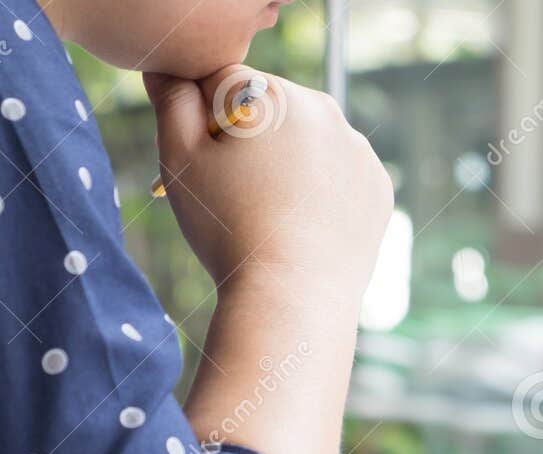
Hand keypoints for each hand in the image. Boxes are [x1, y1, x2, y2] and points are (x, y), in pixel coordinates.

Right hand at [143, 68, 393, 296]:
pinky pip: (339, 176)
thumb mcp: (179, 160)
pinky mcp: (377, 186)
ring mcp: (357, 148)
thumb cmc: (227, 229)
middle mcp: (323, 107)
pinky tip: (303, 227)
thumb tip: (166, 66)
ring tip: (271, 216)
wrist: (292, 299)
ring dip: (286, 164)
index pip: (221, 83)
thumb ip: (170, 101)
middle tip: (238, 197)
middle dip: (249, 141)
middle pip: (269, 109)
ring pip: (307, 143)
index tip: (208, 168)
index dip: (204, 126)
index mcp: (271, 91)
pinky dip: (321, 193)